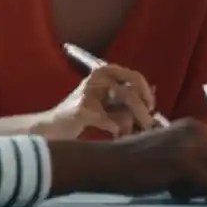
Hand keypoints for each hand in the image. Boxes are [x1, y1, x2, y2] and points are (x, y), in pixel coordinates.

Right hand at [34, 65, 154, 139]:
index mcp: (103, 71)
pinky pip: (109, 122)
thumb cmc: (83, 114)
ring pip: (121, 108)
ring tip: (129, 133)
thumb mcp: (108, 101)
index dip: (146, 93)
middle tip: (148, 125)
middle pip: (130, 92)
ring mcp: (88, 92)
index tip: (151, 108)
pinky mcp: (81, 109)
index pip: (134, 76)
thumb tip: (154, 88)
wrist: (52, 128)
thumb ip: (127, 94)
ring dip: (131, 123)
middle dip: (142, 111)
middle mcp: (96, 77)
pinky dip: (115, 130)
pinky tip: (116, 135)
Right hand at [95, 119, 206, 200]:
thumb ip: (198, 164)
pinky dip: (197, 194)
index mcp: (195, 127)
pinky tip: (176, 192)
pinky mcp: (183, 161)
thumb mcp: (172, 157)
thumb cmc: (136, 165)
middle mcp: (197, 131)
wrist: (107, 164)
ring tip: (179, 190)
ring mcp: (191, 144)